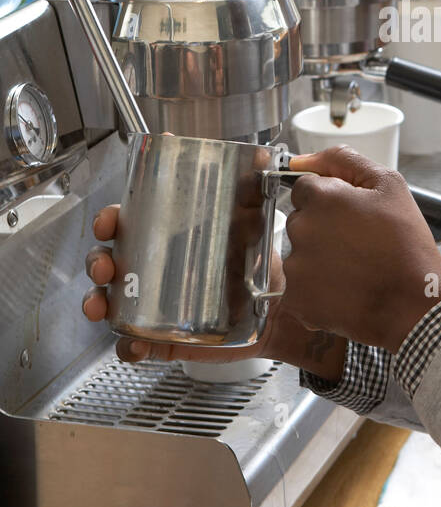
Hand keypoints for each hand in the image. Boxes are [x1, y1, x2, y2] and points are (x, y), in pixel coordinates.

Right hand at [82, 206, 347, 378]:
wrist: (278, 315)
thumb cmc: (259, 268)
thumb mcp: (255, 231)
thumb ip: (254, 201)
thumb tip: (263, 159)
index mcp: (166, 239)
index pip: (127, 224)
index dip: (109, 220)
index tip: (108, 223)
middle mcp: (153, 271)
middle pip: (109, 261)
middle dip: (97, 262)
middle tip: (105, 267)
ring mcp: (154, 306)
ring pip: (111, 303)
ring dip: (98, 303)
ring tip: (102, 308)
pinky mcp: (166, 338)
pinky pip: (135, 344)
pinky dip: (127, 346)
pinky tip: (132, 345)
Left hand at [282, 147, 440, 353]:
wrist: (415, 301)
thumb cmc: (406, 243)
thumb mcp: (389, 185)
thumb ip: (344, 160)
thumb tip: (301, 159)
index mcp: (321, 198)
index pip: (306, 189)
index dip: (331, 201)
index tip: (353, 218)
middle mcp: (302, 229)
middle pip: (302, 221)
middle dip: (323, 229)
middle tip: (358, 245)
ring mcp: (297, 267)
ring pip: (300, 255)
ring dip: (319, 259)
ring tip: (355, 269)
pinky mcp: (297, 299)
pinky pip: (300, 288)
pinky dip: (318, 290)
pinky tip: (346, 290)